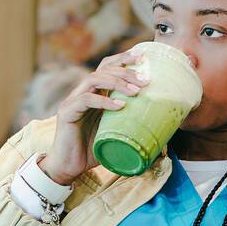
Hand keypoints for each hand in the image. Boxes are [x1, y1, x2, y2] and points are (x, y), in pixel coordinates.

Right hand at [41, 48, 148, 184]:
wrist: (69, 168)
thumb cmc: (92, 151)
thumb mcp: (115, 135)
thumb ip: (130, 126)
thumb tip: (160, 129)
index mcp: (94, 94)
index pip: (107, 67)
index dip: (123, 59)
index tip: (142, 57)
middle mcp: (82, 93)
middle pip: (103, 69)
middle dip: (125, 71)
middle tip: (144, 80)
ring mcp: (73, 101)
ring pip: (93, 79)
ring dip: (116, 82)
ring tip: (135, 92)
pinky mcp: (66, 113)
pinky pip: (85, 100)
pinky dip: (104, 101)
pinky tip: (120, 106)